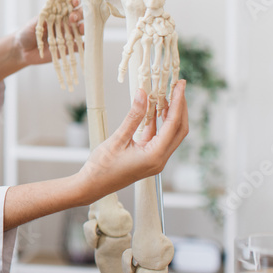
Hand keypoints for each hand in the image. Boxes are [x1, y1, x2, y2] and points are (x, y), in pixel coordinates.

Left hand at [14, 0, 83, 67]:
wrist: (23, 50)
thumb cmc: (27, 32)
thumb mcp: (33, 23)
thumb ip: (44, 18)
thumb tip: (51, 11)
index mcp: (57, 13)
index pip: (69, 3)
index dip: (74, 0)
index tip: (73, 1)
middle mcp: (65, 22)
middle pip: (78, 15)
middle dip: (79, 14)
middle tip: (72, 18)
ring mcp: (68, 34)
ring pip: (81, 28)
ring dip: (84, 27)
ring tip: (81, 28)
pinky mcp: (68, 47)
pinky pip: (79, 46)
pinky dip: (85, 44)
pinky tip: (87, 43)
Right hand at [77, 80, 187, 202]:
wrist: (92, 186)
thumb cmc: (102, 168)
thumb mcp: (117, 139)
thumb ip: (133, 116)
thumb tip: (143, 94)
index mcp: (155, 156)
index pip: (173, 125)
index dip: (178, 103)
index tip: (179, 86)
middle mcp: (159, 159)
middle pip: (178, 130)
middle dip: (180, 107)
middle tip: (178, 87)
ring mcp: (155, 159)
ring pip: (170, 133)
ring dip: (170, 114)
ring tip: (166, 94)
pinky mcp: (148, 158)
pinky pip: (158, 137)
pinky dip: (158, 122)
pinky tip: (153, 109)